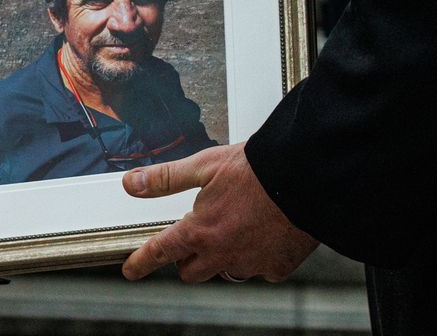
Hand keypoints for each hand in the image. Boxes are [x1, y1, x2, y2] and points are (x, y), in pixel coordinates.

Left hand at [121, 143, 318, 281]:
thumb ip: (166, 178)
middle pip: (191, 271)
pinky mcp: (277, 268)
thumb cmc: (258, 169)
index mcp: (200, 231)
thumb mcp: (204, 165)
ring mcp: (250, 264)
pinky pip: (259, 269)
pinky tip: (263, 233)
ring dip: (222, 256)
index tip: (132, 269)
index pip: (161, 252)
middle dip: (187, 257)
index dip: (141, 262)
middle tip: (196, 235)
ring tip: (235, 227)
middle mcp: (222, 254)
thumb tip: (132, 183)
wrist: (304, 177)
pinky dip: (256, 256)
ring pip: (225, 270)